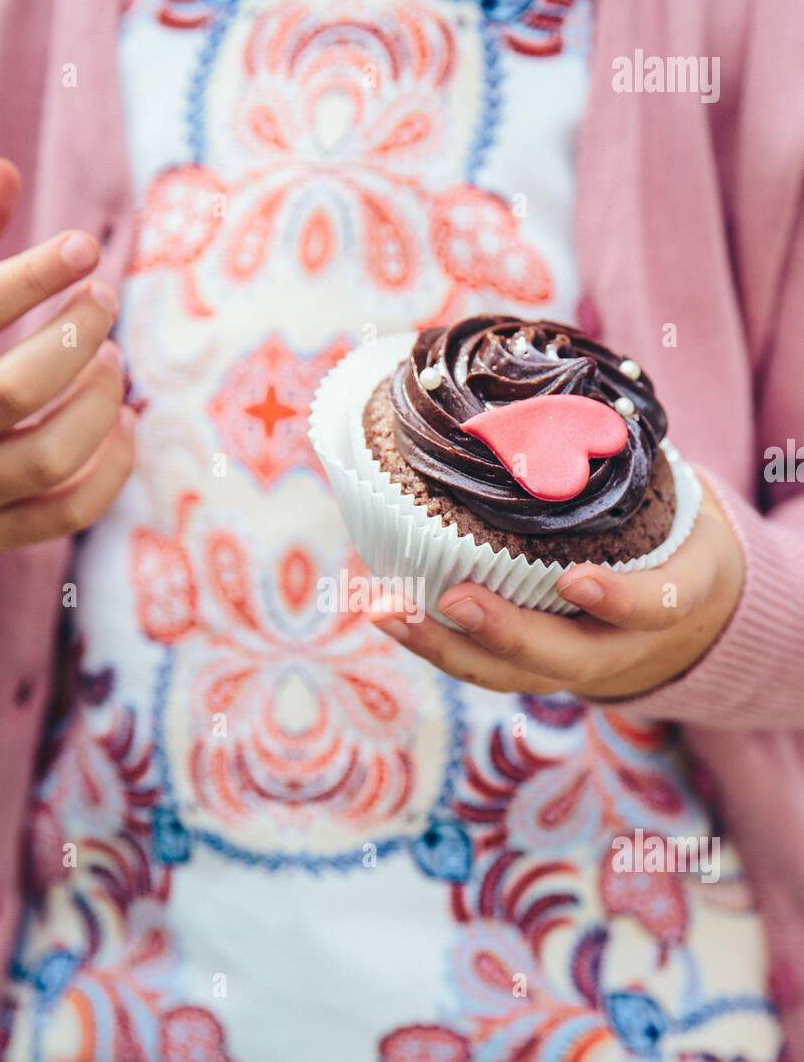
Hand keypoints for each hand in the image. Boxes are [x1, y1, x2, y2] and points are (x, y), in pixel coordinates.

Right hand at [0, 158, 134, 550]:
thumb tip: (7, 170)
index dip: (27, 278)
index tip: (85, 246)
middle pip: (10, 391)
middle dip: (73, 339)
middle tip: (104, 300)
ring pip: (46, 458)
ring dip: (97, 403)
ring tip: (114, 360)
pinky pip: (68, 514)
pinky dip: (111, 470)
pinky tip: (124, 422)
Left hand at [369, 481, 743, 699]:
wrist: (678, 615)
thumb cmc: (666, 536)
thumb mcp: (674, 503)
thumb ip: (629, 465)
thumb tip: (556, 389)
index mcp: (670, 601)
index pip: (653, 608)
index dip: (617, 600)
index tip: (576, 580)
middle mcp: (617, 648)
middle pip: (560, 656)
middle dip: (504, 630)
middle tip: (455, 597)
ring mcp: (566, 667)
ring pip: (504, 673)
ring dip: (440, 644)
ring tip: (388, 609)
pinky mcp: (526, 670)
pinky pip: (476, 665)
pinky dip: (428, 639)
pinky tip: (383, 607)